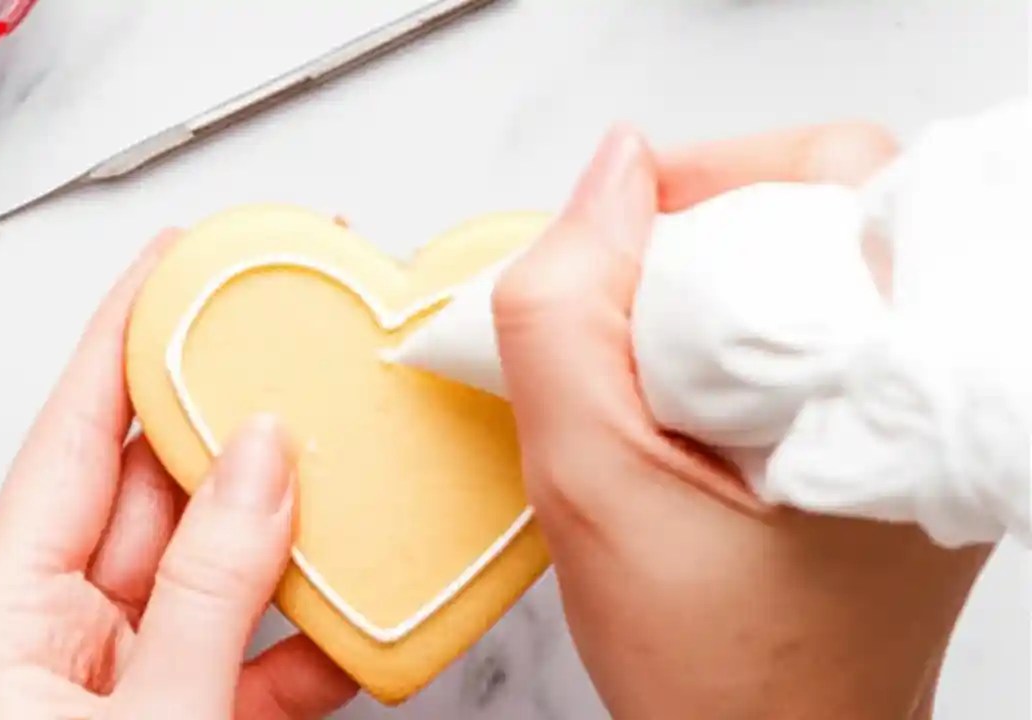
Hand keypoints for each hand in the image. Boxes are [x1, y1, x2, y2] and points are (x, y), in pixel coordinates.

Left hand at [0, 233, 356, 719]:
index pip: (67, 444)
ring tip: (349, 461)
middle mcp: (68, 643)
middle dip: (231, 419)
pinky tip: (363, 604)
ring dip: (294, 526)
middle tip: (292, 345)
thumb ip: (206, 595)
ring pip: (221, 564)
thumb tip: (260, 461)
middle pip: (157, 492)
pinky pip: (266, 647)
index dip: (117, 339)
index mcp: (10, 631)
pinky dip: (321, 628)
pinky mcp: (203, 717)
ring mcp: (139, 682)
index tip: (169, 261)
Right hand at [493, 126, 989, 718]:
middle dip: (691, 245)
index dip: (699, 188)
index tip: (606, 257)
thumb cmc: (714, 669)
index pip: (826, 175)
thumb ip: (565, 320)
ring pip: (807, 261)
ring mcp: (928, 405)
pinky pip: (812, 320)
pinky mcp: (898, 428)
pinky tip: (680, 398)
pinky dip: (731, 333)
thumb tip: (605, 174)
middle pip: (818, 209)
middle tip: (618, 327)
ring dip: (705, 293)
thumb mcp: (592, 489)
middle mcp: (947, 378)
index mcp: (910, 379)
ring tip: (643, 376)